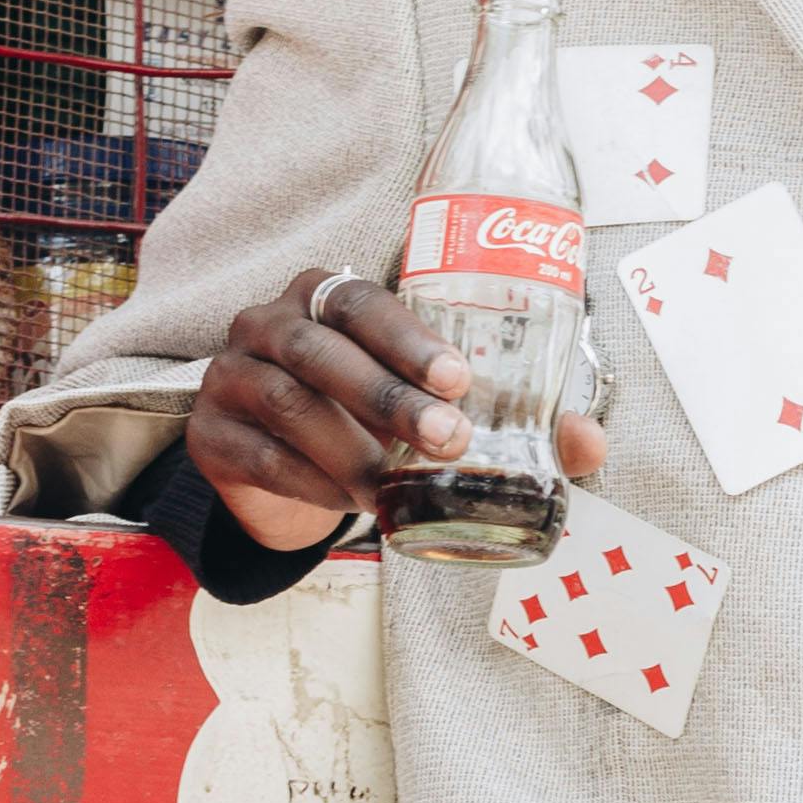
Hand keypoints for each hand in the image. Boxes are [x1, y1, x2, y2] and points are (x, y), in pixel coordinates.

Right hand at [185, 267, 609, 553]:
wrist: (280, 468)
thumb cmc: (366, 419)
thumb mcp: (427, 407)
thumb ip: (510, 419)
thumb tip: (590, 445)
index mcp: (326, 298)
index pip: (360, 300)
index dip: (407, 336)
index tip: (460, 378)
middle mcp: (269, 323)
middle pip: (321, 349)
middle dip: (388, 396)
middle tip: (449, 440)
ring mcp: (231, 376)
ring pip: (287, 403)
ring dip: (349, 449)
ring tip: (394, 487)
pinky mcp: (211, 435)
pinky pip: (259, 456)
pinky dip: (306, 483)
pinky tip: (346, 504)